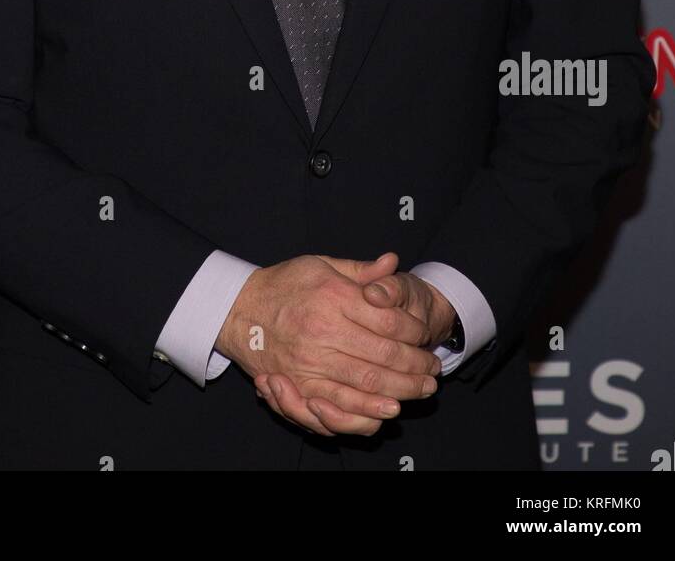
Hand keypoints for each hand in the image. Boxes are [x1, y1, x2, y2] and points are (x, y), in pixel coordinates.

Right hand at [215, 252, 442, 437]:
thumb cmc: (285, 283)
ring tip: (422, 390)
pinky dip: (366, 412)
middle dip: (415, 366)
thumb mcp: (321, 264)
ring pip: (366, 385)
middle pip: (383, 356)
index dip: (413, 332)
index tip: (426, 336)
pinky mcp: (299, 385)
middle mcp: (322, 330)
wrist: (240, 311)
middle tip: (434, 370)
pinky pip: (338, 406)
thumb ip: (360, 270)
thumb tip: (393, 261)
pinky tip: (387, 410)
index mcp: (332, 296)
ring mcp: (310, 362)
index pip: (387, 320)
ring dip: (401, 391)